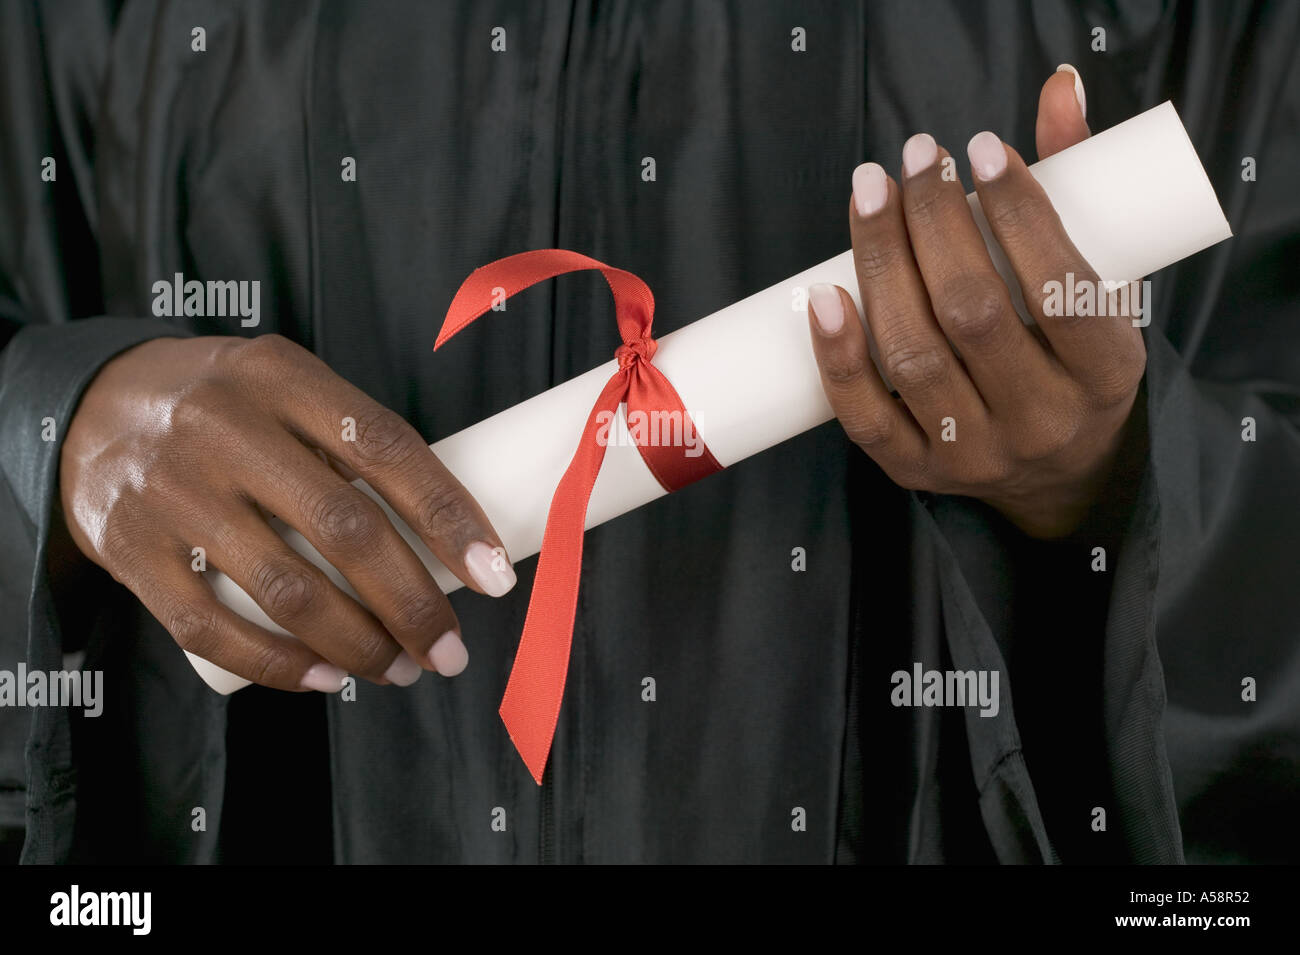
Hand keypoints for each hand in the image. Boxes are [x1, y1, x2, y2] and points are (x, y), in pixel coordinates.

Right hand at [59, 334, 515, 689]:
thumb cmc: (222, 406)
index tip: (494, 574)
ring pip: (286, 588)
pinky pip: (212, 627)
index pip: (386, 448)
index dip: (449, 516)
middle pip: (345, 528)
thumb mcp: (283, 387)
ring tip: (400, 668)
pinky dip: (280, 665)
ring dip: (358, 644)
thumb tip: (446, 534)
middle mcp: (224, 427)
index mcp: (281, 377)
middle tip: (449, 649)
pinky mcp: (130, 548)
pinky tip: (328, 678)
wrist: (88, 408)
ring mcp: (172, 489)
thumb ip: (347, 440)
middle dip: (413, 602)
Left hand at [808, 67, 1145, 537]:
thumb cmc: (1074, 358)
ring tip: (870, 195)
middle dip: (935, 225)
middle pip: (974, 315)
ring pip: (914, 357)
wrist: (1060, 471)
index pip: (1063, 291)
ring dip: (882, 267)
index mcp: (1107, 373)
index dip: (1019, 214)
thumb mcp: (1103, 285)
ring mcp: (975, 453)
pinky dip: (838, 356)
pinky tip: (824, 295)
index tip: (979, 148)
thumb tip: (1055, 89)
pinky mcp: (916, 471)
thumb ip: (1077, 190)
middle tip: (913, 159)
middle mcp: (1042, 420)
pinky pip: (865, 416)